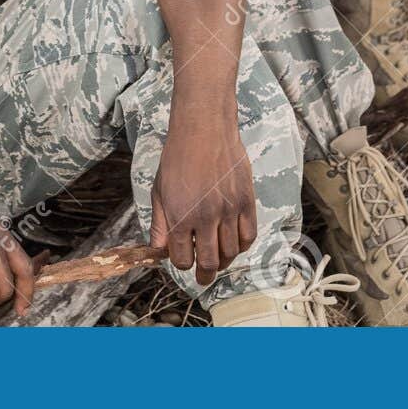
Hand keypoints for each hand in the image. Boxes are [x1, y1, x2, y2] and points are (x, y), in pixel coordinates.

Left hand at [150, 114, 256, 287]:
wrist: (204, 130)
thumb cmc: (178, 158)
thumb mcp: (159, 191)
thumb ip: (159, 224)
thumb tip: (158, 251)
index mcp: (180, 217)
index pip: (182, 259)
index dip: (181, 264)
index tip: (183, 260)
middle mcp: (205, 218)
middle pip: (209, 262)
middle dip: (205, 275)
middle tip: (203, 278)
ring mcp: (228, 210)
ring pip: (230, 253)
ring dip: (224, 261)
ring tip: (219, 261)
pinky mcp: (246, 201)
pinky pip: (249, 236)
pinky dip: (242, 246)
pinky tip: (234, 244)